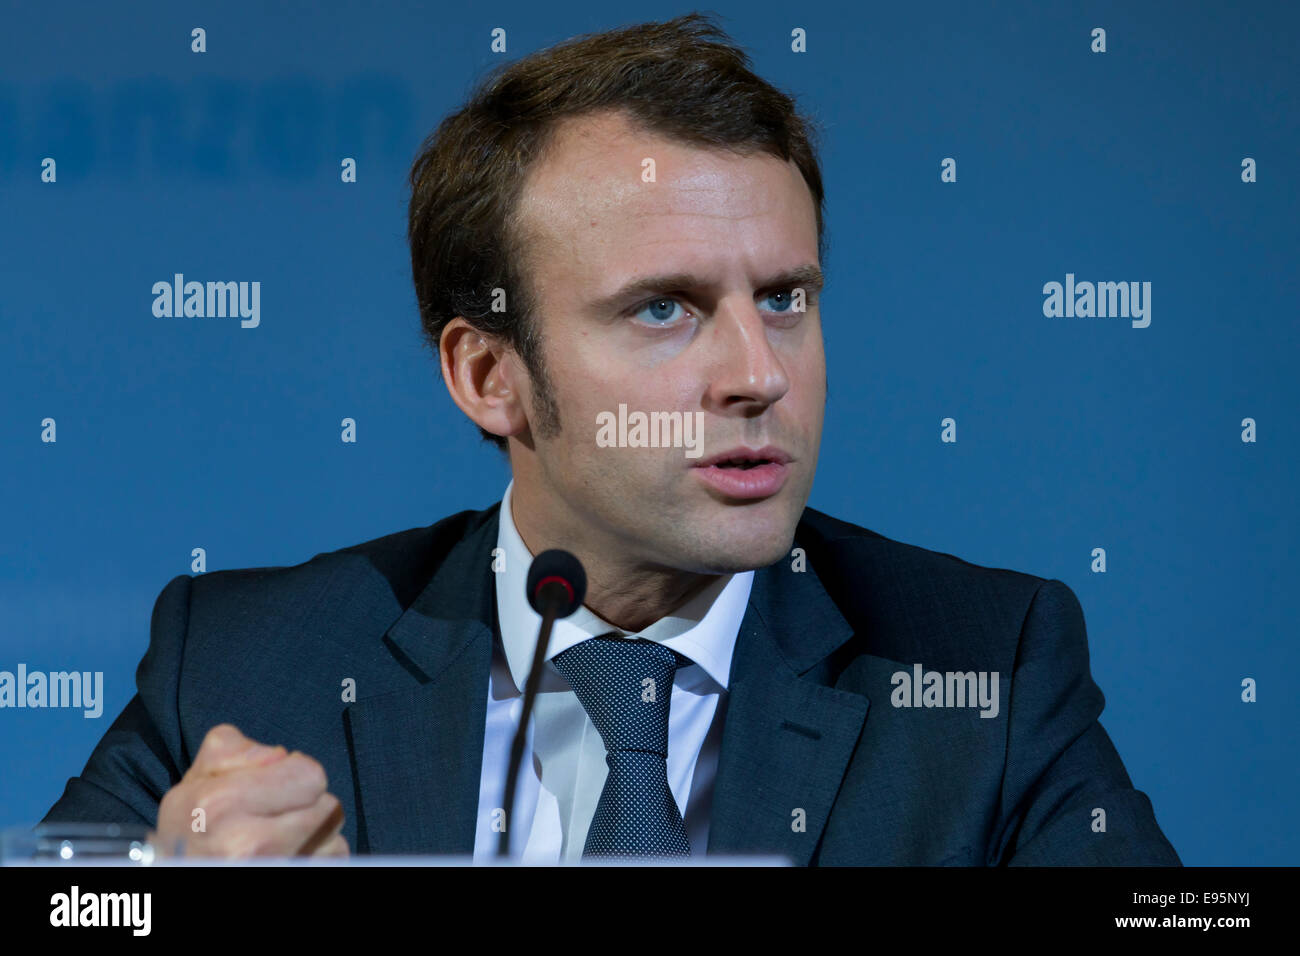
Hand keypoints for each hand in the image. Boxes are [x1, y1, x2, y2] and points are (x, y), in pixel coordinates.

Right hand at [152, 723, 348, 857]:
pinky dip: (315, 857)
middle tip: (277, 815)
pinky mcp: (292, 880)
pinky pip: (331, 861)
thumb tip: (280, 756)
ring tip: (280, 838)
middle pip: (328, 807)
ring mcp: (271, 869)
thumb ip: (236, 749)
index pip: (310, 776)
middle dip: (308, 805)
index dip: (296, 773)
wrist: (175, 876)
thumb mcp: (197, 777)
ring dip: (316, 835)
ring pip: (334, 839)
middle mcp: (246, 845)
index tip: (276, 784)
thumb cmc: (192, 826)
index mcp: (220, 805)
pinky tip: (286, 856)